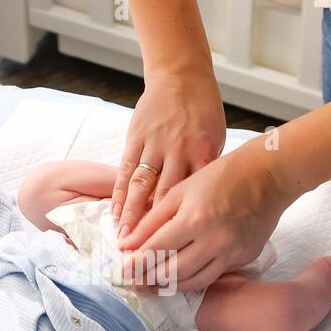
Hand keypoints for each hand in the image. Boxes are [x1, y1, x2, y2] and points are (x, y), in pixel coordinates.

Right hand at [112, 71, 225, 239]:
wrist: (182, 76)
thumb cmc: (204, 112)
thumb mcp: (215, 142)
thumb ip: (203, 173)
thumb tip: (196, 208)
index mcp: (203, 154)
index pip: (192, 197)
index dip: (182, 225)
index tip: (177, 249)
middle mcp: (179, 150)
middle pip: (165, 197)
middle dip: (155, 229)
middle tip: (147, 255)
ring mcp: (155, 143)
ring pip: (142, 186)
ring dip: (132, 216)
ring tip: (125, 241)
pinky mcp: (136, 136)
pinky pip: (126, 169)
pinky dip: (120, 194)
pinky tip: (115, 214)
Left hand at [119, 137, 291, 291]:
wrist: (267, 177)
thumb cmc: (220, 177)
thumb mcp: (181, 191)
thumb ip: (152, 220)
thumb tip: (127, 244)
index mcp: (195, 219)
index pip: (157, 250)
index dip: (136, 263)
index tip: (123, 270)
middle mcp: (214, 241)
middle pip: (173, 272)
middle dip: (149, 278)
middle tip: (134, 280)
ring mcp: (232, 253)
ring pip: (193, 282)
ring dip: (169, 286)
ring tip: (152, 284)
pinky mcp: (244, 258)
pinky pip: (213, 276)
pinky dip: (193, 280)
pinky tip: (179, 277)